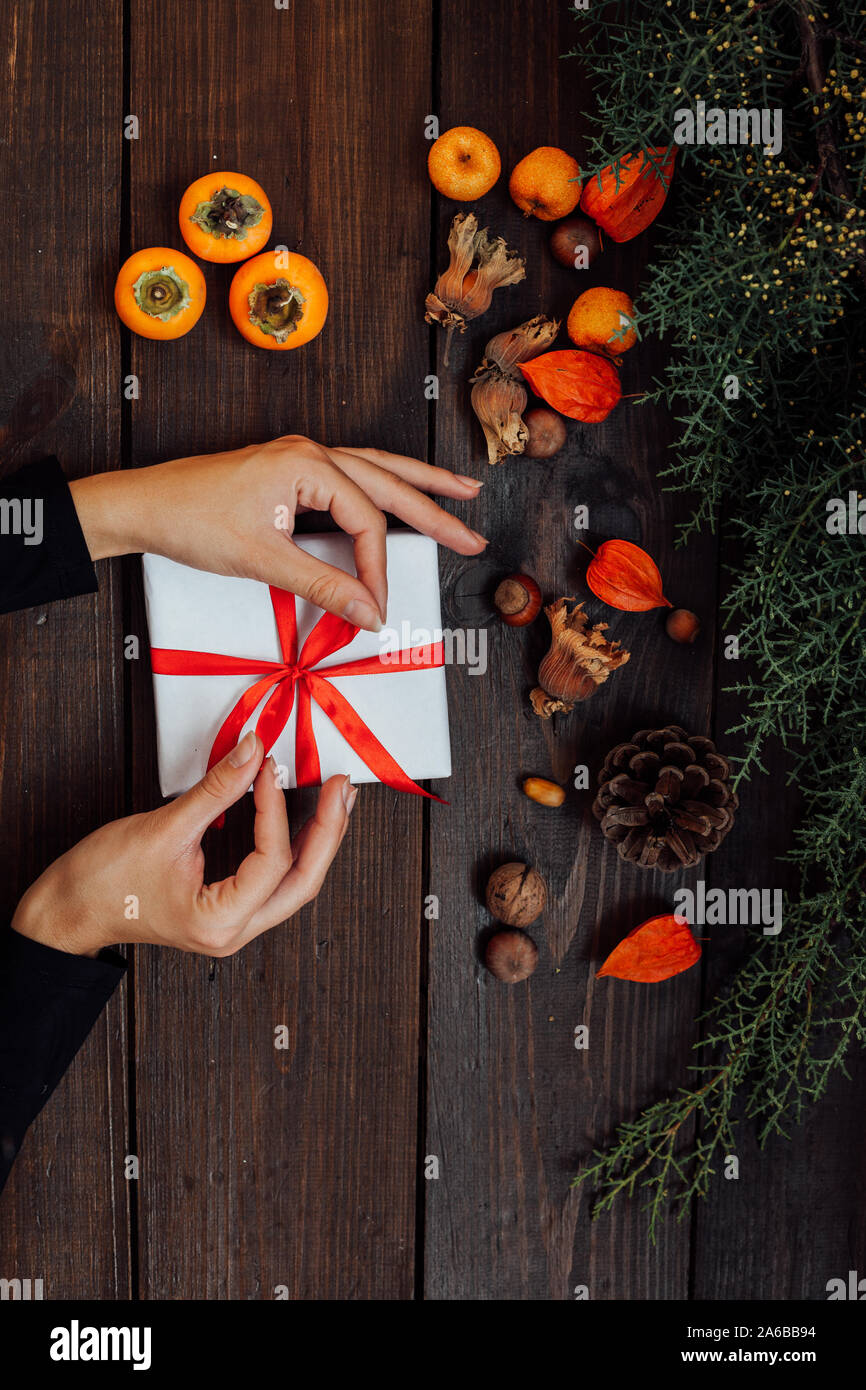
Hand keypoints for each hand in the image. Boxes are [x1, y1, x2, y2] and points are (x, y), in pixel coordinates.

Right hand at [11, 731, 352, 958]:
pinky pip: (276, 878)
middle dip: (327, 833)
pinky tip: (306, 818)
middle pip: (303, 882)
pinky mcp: (230, 906)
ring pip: (295, 883)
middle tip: (342, 788)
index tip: (270, 768)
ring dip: (318, 840)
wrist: (69, 908)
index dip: (275, 810)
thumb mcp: (163, 828)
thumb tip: (254, 751)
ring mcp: (235, 922)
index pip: (270, 862)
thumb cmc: (103, 880)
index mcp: (219, 922)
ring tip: (337, 799)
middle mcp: (235, 931)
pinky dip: (293, 846)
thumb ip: (216, 789)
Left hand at [69, 435, 486, 632]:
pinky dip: (383, 487)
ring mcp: (301, 458)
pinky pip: (352, 476)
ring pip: (376, 469)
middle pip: (389, 482)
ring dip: (418, 485)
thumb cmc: (190, 521)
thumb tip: (369, 613)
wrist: (142, 506)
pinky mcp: (290, 471)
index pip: (365, 520)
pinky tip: (401, 493)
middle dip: (435, 510)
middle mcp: (310, 452)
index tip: (377, 607)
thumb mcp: (261, 560)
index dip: (377, 568)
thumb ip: (321, 585)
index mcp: (307, 463)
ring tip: (461, 492)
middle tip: (474, 536)